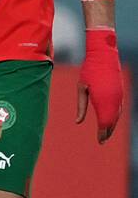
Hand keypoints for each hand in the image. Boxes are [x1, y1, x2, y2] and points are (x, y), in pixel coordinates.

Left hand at [77, 27, 122, 142]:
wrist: (104, 56)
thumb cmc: (89, 71)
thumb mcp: (81, 88)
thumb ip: (81, 106)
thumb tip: (77, 122)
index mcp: (103, 100)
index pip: (104, 122)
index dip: (103, 133)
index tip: (99, 141)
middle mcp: (114, 100)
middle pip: (112, 121)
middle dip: (107, 132)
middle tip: (101, 141)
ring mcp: (119, 96)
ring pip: (117, 115)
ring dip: (112, 125)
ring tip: (106, 134)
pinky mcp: (121, 92)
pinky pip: (119, 109)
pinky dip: (115, 117)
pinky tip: (110, 121)